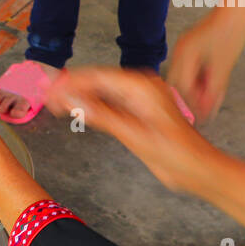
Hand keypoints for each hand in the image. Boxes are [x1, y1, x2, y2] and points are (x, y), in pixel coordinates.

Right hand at [46, 67, 212, 191]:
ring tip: (56, 104)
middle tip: (46, 96)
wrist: (198, 168)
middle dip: (71, 88)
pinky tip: (78, 111)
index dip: (71, 82)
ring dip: (80, 97)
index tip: (50, 89)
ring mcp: (139, 100)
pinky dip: (93, 107)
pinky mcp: (138, 112)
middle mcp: (140, 88)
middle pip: (98, 82)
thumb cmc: (176, 153)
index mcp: (142, 87)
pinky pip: (110, 103)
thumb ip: (102, 116)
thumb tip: (73, 103)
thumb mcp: (134, 135)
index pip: (98, 77)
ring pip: (102, 93)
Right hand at [166, 8, 244, 122]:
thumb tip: (208, 111)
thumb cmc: (232, 32)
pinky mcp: (191, 46)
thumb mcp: (224, 66)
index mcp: (184, 56)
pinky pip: (190, 68)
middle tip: (204, 111)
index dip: (192, 105)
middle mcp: (179, 52)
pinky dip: (199, 79)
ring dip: (196, 89)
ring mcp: (184, 48)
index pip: (182, 88)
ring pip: (184, 77)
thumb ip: (214, 90)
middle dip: (191, 99)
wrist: (236, 8)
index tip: (202, 117)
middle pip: (178, 84)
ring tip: (211, 98)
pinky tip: (211, 84)